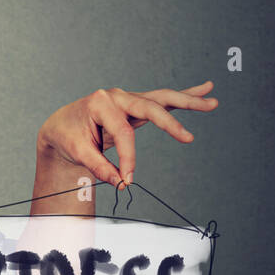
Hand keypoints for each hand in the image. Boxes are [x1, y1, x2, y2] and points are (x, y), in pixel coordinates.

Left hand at [37, 81, 218, 188]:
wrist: (61, 124)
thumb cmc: (67, 135)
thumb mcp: (76, 151)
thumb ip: (99, 166)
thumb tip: (120, 183)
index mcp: (100, 103)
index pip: (123, 133)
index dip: (128, 158)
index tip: (127, 179)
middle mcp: (117, 96)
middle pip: (150, 106)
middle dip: (169, 123)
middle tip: (188, 139)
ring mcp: (128, 99)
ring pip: (162, 98)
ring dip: (189, 100)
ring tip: (212, 102)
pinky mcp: (136, 106)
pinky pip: (163, 100)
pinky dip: (185, 96)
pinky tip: (205, 90)